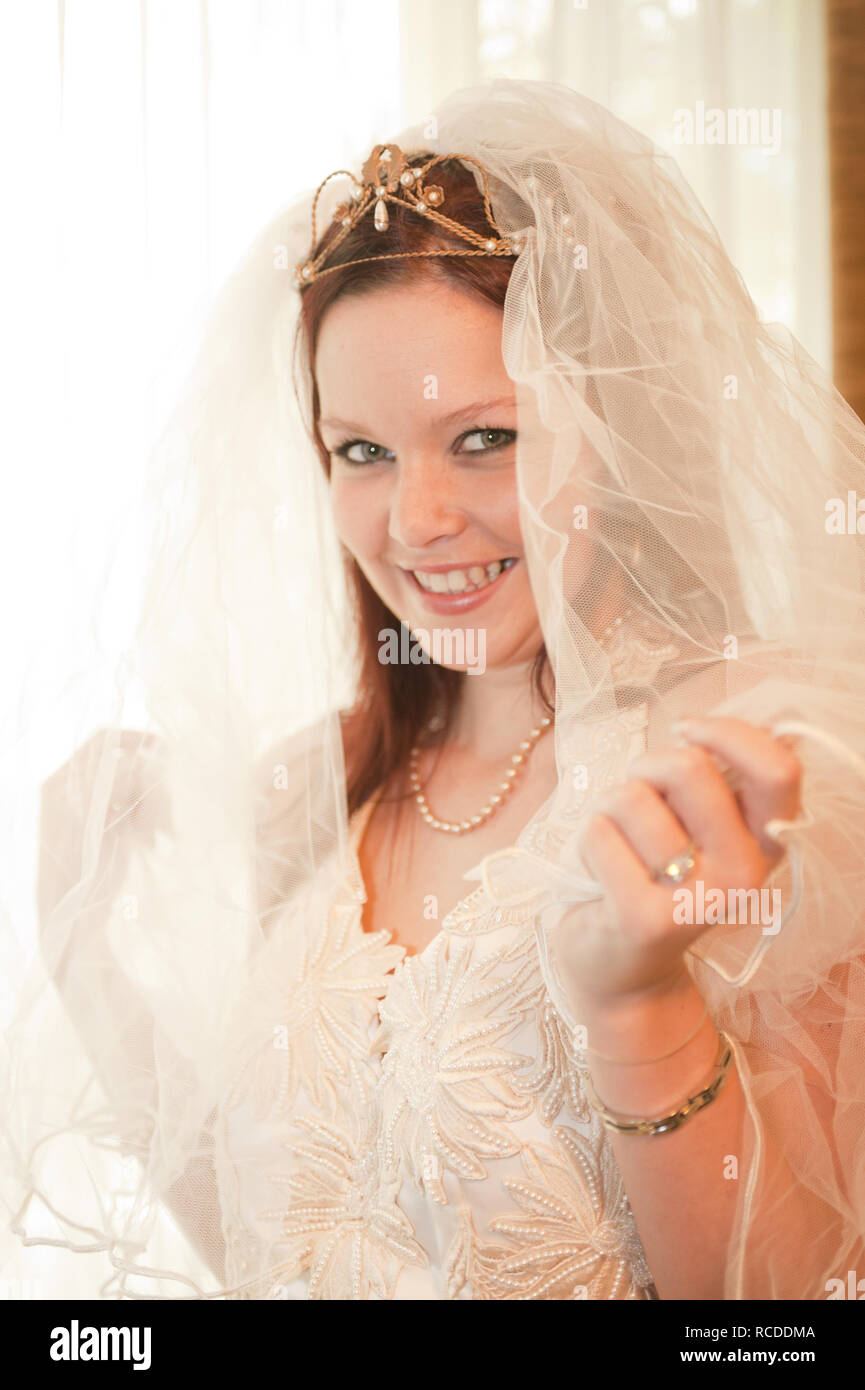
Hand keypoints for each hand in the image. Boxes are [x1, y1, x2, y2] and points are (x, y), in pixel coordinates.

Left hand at [553, 717, 801, 1007]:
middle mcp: (744, 873)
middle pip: (690, 768)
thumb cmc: (656, 874)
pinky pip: (597, 833)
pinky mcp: (645, 918)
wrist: (624, 970)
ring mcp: (697, 899)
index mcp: (766, 842)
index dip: (728, 733)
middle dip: (646, 766)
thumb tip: (714, 725)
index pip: (778, 770)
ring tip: (619, 845)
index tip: (687, 732)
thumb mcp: (700, 828)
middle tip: (638, 794)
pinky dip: (587, 840)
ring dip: (609, 809)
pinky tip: (601, 874)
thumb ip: (715, 779)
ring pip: (632, 797)